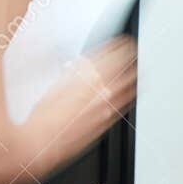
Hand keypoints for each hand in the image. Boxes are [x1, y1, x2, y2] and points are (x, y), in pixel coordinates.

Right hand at [14, 35, 136, 174]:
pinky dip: (130, 94)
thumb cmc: (43, 116)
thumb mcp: (56, 84)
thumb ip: (74, 71)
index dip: (120, 45)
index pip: (112, 54)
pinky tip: (132, 91)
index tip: (124, 40)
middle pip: (125, 68)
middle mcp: (101, 91)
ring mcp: (107, 107)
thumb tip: (82, 63)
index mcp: (88, 77)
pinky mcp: (108, 122)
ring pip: (130, 86)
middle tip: (134, 50)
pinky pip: (125, 105)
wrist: (42, 143)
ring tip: (140, 68)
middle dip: (131, 57)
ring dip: (135, 74)